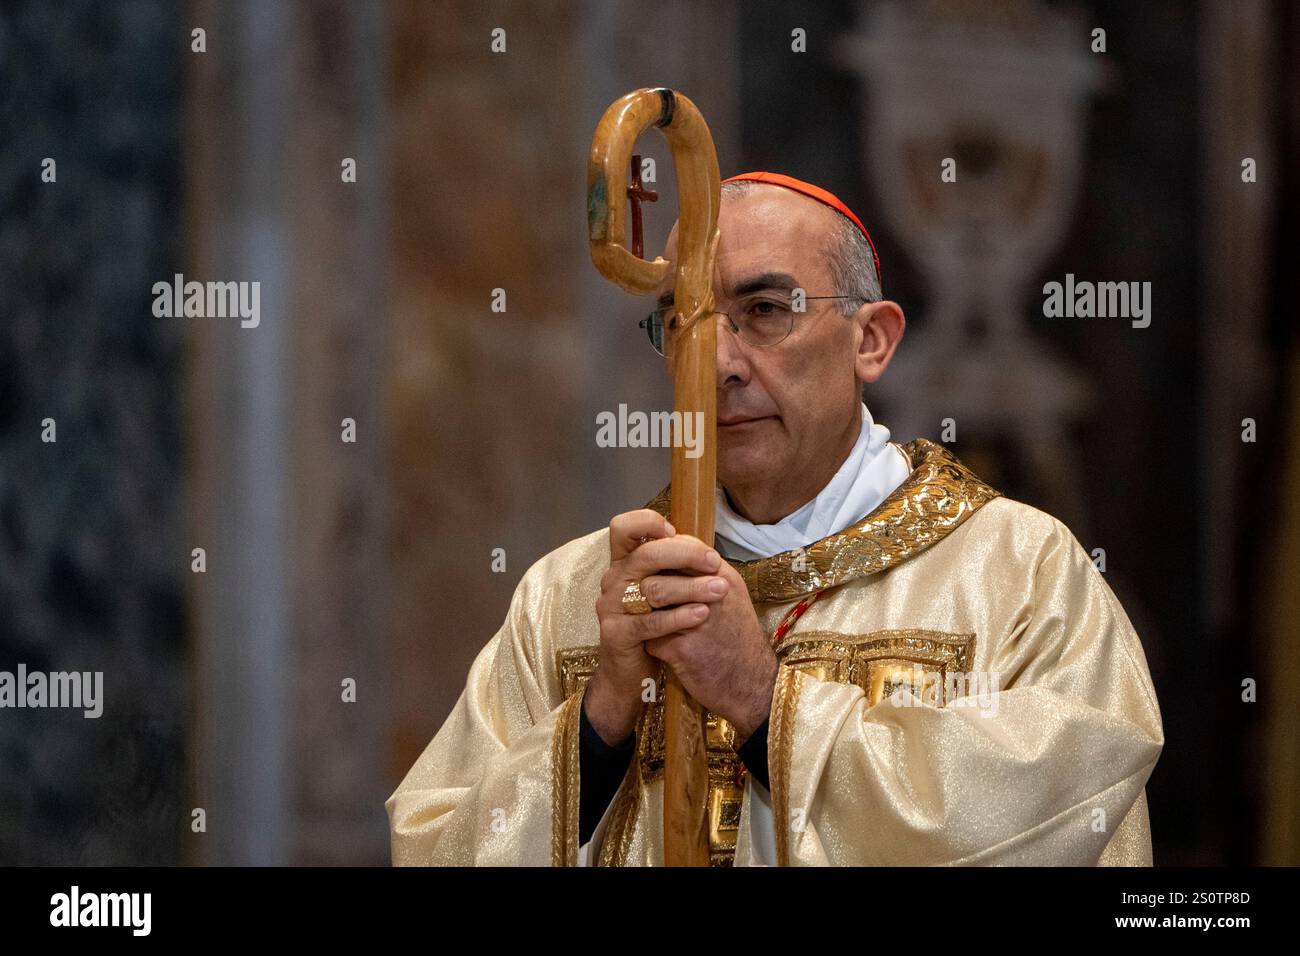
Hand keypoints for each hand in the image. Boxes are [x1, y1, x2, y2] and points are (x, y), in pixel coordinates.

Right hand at [586, 510, 731, 745]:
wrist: (632, 675)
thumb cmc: (654, 627)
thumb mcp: (663, 592)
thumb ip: (671, 568)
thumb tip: (701, 545)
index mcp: (623, 563)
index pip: (624, 527)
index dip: (649, 523)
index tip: (677, 533)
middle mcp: (612, 579)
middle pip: (645, 553)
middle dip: (685, 554)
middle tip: (715, 562)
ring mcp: (610, 606)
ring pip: (653, 588)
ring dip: (691, 587)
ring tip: (721, 590)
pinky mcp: (616, 633)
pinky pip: (651, 622)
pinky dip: (680, 617)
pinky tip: (702, 614)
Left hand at [642, 552, 777, 741]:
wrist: (753, 684)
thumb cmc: (738, 638)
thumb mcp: (732, 596)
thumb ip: (704, 573)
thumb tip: (671, 549)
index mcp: (723, 576)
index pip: (680, 548)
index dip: (659, 556)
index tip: (651, 569)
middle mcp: (712, 593)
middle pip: (659, 572)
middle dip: (644, 583)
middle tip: (639, 594)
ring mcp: (697, 621)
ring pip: (651, 597)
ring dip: (642, 608)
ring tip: (646, 618)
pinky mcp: (683, 650)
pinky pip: (651, 636)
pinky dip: (651, 642)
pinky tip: (658, 648)